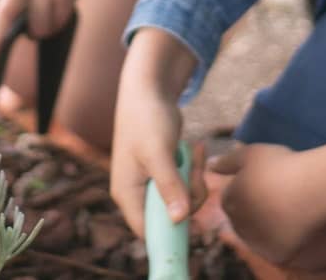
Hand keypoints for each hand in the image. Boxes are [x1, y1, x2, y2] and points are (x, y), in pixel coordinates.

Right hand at [109, 29, 205, 236]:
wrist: (149, 90)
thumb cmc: (147, 118)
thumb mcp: (158, 153)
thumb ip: (169, 187)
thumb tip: (180, 220)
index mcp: (127, 194)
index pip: (147, 232)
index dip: (171, 235)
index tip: (198, 229)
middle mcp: (137, 193)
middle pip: (171, 217)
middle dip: (190, 196)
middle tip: (197, 171)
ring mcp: (151, 183)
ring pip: (182, 200)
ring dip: (195, 179)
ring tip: (195, 151)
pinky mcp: (164, 173)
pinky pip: (185, 184)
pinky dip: (194, 169)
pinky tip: (195, 148)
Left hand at [209, 144, 323, 263]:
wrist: (311, 189)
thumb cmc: (280, 166)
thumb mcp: (251, 154)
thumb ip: (228, 161)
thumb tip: (209, 165)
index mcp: (230, 200)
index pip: (230, 197)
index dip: (244, 188)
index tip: (262, 181)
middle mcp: (238, 224)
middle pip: (239, 217)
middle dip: (250, 208)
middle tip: (273, 194)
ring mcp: (258, 241)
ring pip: (254, 234)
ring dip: (261, 224)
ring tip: (283, 208)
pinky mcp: (276, 254)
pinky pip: (272, 247)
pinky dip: (277, 238)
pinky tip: (290, 224)